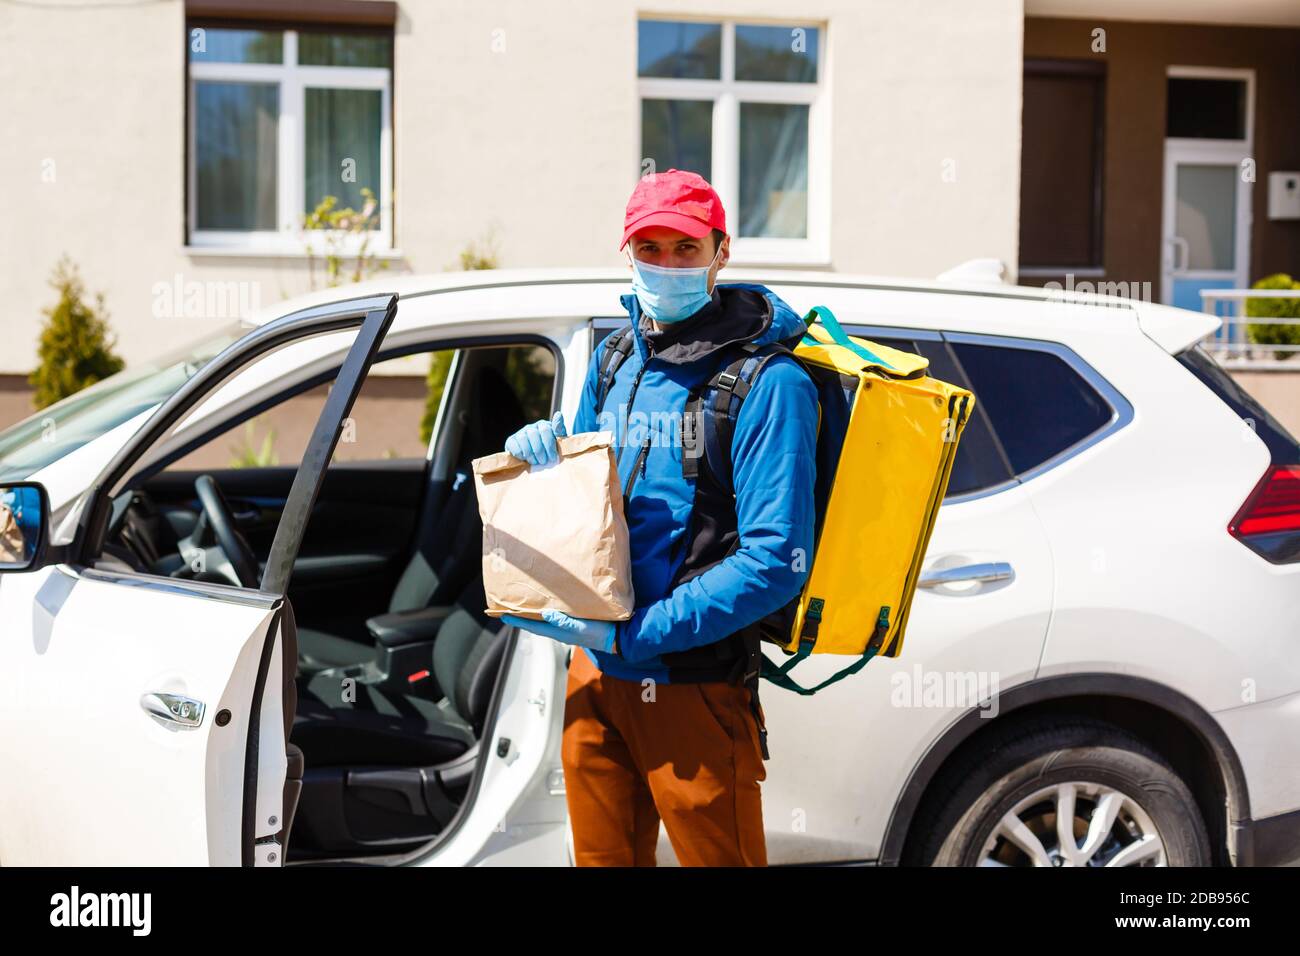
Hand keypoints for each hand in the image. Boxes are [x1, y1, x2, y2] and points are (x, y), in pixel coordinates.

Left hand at [501, 609, 617, 653]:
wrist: (616, 637)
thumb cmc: (599, 633)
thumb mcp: (580, 628)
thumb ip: (564, 622)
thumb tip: (546, 614)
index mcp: (558, 632)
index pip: (532, 626)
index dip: (517, 621)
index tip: (502, 615)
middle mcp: (559, 630)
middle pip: (535, 623)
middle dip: (522, 617)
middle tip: (509, 608)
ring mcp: (567, 628)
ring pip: (544, 620)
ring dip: (533, 614)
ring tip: (524, 605)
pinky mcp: (574, 624)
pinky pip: (555, 617)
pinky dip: (547, 612)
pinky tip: (549, 605)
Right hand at [504, 412, 566, 465]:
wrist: (536, 460)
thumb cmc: (549, 451)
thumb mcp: (558, 442)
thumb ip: (559, 430)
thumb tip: (558, 414)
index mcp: (543, 425)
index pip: (545, 430)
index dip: (549, 445)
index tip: (553, 457)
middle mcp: (531, 427)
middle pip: (534, 435)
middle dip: (540, 451)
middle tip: (544, 461)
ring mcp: (520, 433)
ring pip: (523, 439)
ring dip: (530, 453)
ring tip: (535, 462)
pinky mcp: (511, 440)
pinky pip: (513, 445)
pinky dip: (520, 454)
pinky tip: (525, 459)